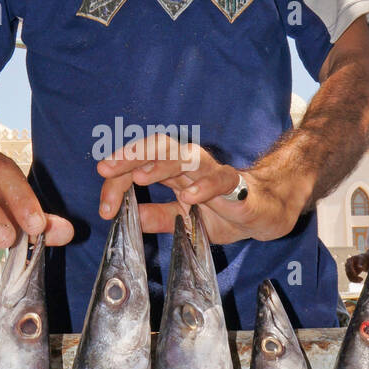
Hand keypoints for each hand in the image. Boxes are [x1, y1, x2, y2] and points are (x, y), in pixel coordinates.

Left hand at [96, 135, 311, 244]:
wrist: (264, 214)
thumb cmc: (224, 213)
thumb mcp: (183, 220)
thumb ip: (157, 217)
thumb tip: (126, 217)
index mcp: (174, 172)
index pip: (140, 164)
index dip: (119, 181)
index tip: (104, 205)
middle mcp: (190, 165)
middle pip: (158, 149)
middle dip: (130, 156)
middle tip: (106, 169)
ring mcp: (213, 172)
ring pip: (186, 157)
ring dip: (161, 164)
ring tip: (139, 176)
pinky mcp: (236, 184)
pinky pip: (220, 179)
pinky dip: (204, 186)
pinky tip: (189, 196)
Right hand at [344, 253, 368, 281]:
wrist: (363, 261)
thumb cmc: (362, 259)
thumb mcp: (362, 260)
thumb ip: (360, 263)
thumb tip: (359, 267)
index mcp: (349, 260)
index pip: (349, 267)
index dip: (352, 271)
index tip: (357, 275)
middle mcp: (347, 265)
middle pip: (348, 273)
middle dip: (355, 277)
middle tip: (362, 279)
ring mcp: (347, 270)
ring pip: (349, 277)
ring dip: (355, 280)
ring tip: (362, 280)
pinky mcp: (349, 274)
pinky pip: (351, 279)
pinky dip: (355, 281)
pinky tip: (360, 281)